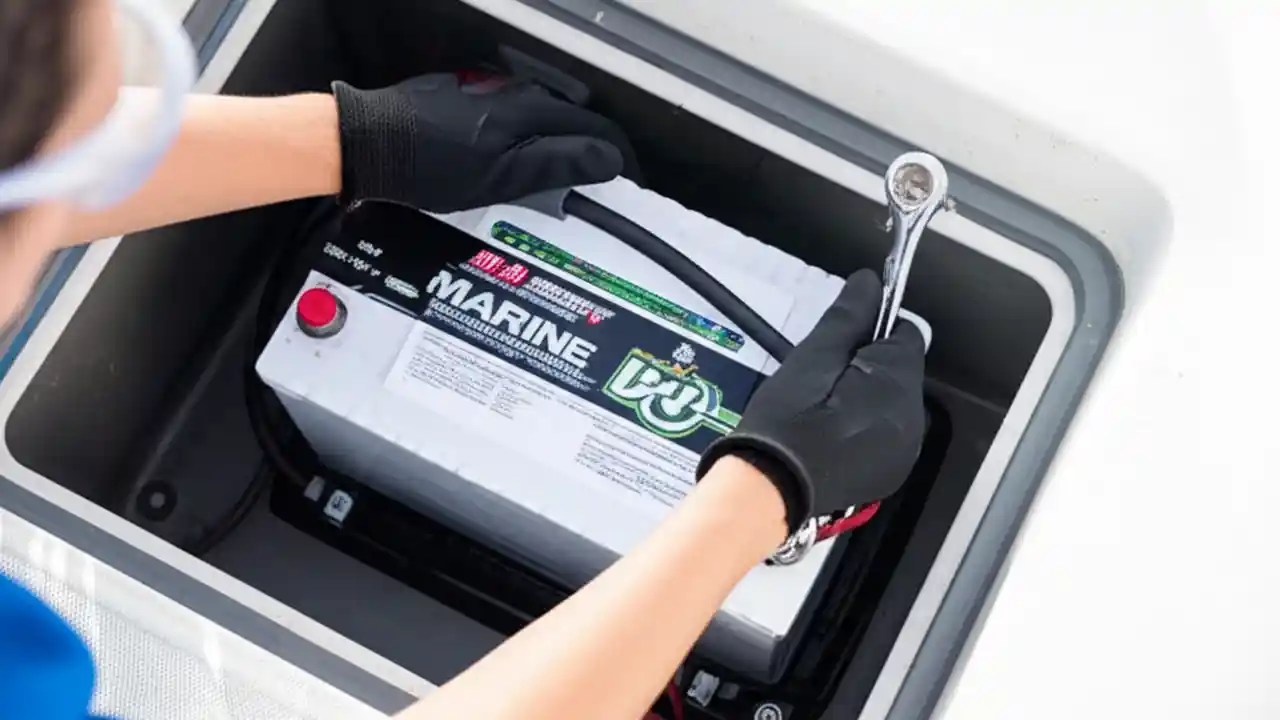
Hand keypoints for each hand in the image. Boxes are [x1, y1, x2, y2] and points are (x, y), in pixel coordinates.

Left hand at [332, 73, 628, 211]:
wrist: (368, 143)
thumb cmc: (429, 164)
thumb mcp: (501, 176)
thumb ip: (557, 164)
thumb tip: (607, 159)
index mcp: (529, 110)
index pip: (593, 128)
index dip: (615, 154)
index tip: (626, 176)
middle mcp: (512, 93)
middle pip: (568, 120)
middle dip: (589, 148)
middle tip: (598, 180)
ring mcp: (485, 94)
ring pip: (539, 119)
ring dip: (556, 143)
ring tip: (562, 176)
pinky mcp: (462, 100)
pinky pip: (510, 119)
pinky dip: (524, 140)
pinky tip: (514, 161)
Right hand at [696, 269, 926, 533]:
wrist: (767, 491)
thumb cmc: (784, 426)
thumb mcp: (811, 359)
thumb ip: (848, 317)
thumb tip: (871, 282)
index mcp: (897, 387)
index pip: (904, 334)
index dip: (870, 331)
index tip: (836, 344)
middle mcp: (912, 421)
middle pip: (899, 369)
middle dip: (867, 365)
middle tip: (821, 380)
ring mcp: (903, 452)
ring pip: (892, 401)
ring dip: (866, 396)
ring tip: (821, 409)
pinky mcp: (888, 473)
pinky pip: (886, 433)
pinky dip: (865, 426)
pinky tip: (831, 434)